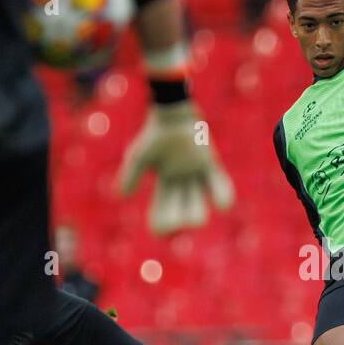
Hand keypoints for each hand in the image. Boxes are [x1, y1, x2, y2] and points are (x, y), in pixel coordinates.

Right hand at [114, 100, 234, 234]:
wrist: (172, 113)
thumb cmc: (154, 134)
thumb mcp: (139, 156)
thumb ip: (131, 175)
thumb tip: (121, 196)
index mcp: (164, 182)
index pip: (162, 210)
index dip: (161, 223)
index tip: (160, 231)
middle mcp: (181, 181)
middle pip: (183, 210)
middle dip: (180, 219)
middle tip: (179, 223)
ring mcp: (196, 174)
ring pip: (200, 201)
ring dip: (197, 213)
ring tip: (196, 221)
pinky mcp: (210, 163)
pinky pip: (219, 182)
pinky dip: (223, 195)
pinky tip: (222, 206)